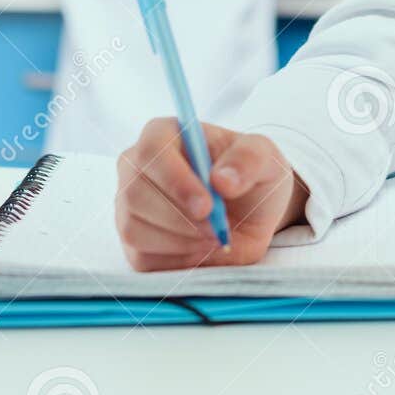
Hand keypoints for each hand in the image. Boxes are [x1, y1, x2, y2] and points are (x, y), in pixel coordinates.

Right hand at [115, 119, 309, 270]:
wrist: (251, 212)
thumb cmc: (250, 175)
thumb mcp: (265, 158)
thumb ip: (249, 159)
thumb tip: (222, 179)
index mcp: (164, 134)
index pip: (152, 149)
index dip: (175, 179)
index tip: (207, 206)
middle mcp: (136, 167)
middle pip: (135, 193)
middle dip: (180, 219)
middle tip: (217, 230)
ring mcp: (129, 206)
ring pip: (134, 229)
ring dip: (181, 241)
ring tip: (214, 236)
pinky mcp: (133, 242)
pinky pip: (141, 257)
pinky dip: (177, 260)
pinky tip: (201, 249)